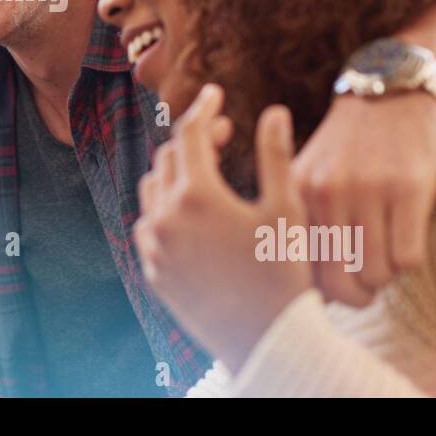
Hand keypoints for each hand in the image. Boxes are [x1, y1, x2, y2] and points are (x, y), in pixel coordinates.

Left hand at [135, 84, 310, 369]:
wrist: (267, 341)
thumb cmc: (284, 273)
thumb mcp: (287, 210)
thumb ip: (275, 155)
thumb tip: (273, 111)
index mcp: (197, 195)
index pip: (189, 132)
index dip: (204, 107)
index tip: (217, 93)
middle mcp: (165, 217)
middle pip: (169, 157)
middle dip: (194, 139)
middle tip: (224, 134)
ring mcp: (155, 246)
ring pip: (152, 189)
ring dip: (175, 171)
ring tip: (206, 169)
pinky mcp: (153, 272)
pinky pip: (147, 225)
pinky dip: (165, 207)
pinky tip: (192, 211)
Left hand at [290, 91, 435, 306]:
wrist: (394, 88)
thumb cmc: (353, 146)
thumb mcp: (314, 175)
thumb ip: (305, 222)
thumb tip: (309, 290)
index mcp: (297, 193)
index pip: (303, 272)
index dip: (325, 290)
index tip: (341, 281)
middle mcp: (327, 192)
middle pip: (342, 284)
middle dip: (360, 294)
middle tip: (371, 279)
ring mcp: (367, 189)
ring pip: (378, 275)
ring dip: (388, 275)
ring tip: (390, 252)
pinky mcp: (408, 187)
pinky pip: (409, 258)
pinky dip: (412, 259)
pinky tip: (410, 236)